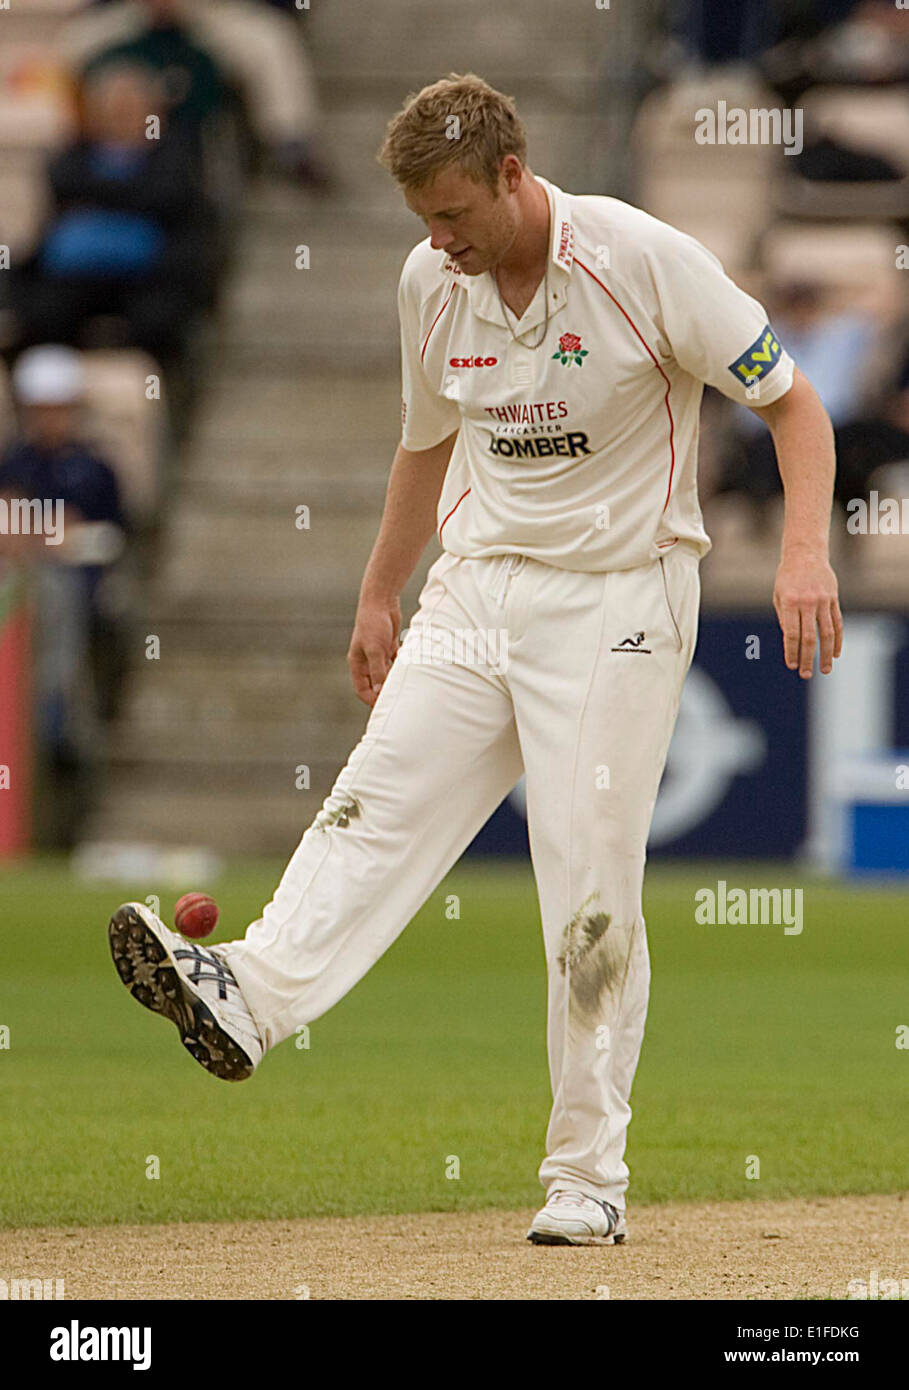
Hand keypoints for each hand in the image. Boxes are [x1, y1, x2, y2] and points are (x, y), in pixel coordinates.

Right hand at [347, 596, 401, 705]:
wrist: (380, 600)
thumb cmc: (373, 623)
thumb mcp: (375, 649)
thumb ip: (378, 670)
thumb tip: (380, 691)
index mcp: (358, 663)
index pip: (362, 689)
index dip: (371, 700)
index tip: (384, 707)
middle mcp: (367, 660)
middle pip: (375, 684)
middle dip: (385, 692)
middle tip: (399, 700)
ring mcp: (378, 653)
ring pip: (387, 674)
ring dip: (395, 679)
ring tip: (407, 686)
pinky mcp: (389, 646)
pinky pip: (396, 663)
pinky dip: (402, 667)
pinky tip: (411, 670)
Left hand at [772, 551, 842, 677]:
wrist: (805, 554)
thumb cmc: (787, 578)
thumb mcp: (778, 596)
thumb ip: (785, 619)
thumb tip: (791, 643)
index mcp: (790, 602)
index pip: (791, 634)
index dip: (792, 652)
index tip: (791, 665)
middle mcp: (807, 602)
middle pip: (809, 637)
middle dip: (807, 658)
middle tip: (806, 674)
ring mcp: (822, 601)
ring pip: (827, 633)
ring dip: (826, 654)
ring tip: (825, 669)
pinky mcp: (833, 599)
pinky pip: (837, 623)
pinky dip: (838, 639)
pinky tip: (836, 653)